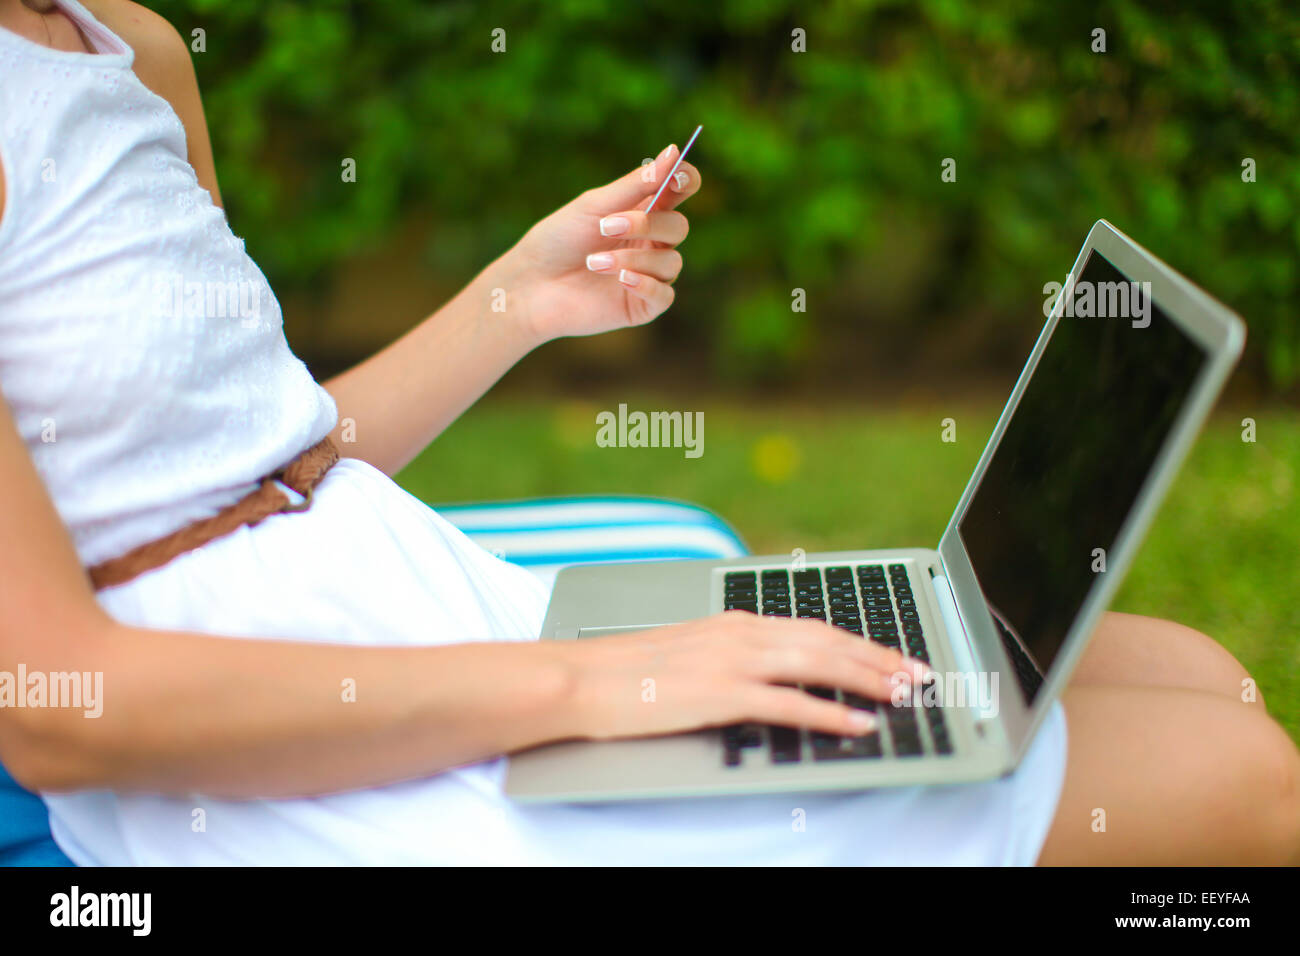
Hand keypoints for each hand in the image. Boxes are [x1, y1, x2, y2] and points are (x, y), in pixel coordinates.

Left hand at [508, 142, 700, 342]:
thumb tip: (674, 151)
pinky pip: (664, 295)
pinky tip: (621, 280)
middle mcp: (652, 241)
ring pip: (671, 262)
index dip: (686, 178)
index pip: (681, 189)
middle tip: (605, 227)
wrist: (531, 285)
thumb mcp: (595, 206)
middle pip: (678, 226)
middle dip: (646, 224)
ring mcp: (650, 274)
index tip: (676, 176)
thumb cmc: (559, 240)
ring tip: (594, 263)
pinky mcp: (643, 306)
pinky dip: (646, 284)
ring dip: (633, 258)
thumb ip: (636, 184)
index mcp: (644, 210)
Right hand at [555, 611, 930, 741]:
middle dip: (880, 657)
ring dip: (868, 678)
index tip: (893, 655)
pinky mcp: (720, 694)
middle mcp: (741, 634)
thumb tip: (770, 673)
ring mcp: (732, 662)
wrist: (580, 678)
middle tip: (919, 673)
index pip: (814, 626)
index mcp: (736, 622)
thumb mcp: (690, 652)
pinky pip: (789, 704)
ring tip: (903, 693)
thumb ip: (732, 656)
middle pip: (828, 640)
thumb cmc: (627, 671)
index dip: (861, 641)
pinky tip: (856, 723)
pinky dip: (829, 713)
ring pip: (818, 663)